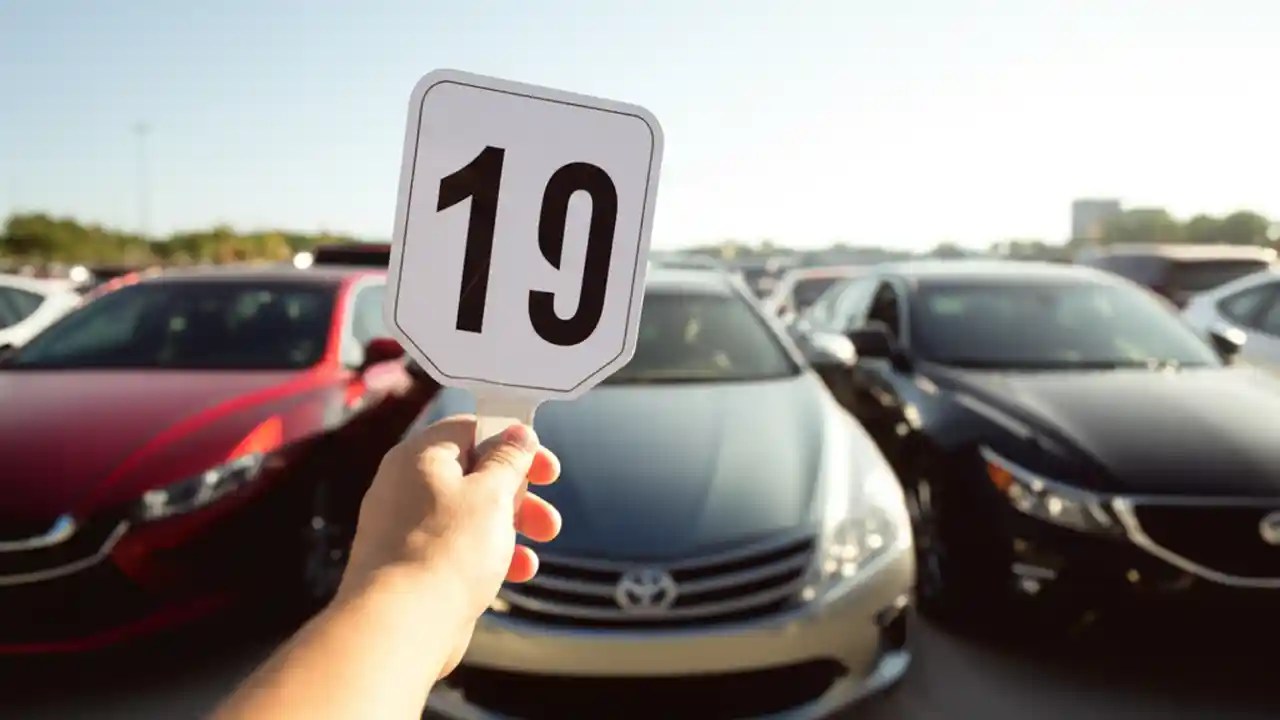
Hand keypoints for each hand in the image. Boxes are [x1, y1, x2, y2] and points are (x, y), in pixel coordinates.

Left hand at [337, 414, 561, 675]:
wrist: (401, 624)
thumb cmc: (448, 548)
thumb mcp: (491, 493)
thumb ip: (508, 459)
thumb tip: (517, 432)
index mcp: (419, 456)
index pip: (469, 429)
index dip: (511, 441)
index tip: (544, 466)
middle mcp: (406, 486)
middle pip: (474, 473)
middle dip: (519, 492)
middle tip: (547, 511)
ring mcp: (406, 528)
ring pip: (470, 513)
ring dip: (512, 524)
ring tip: (543, 539)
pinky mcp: (413, 566)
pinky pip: (457, 548)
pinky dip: (489, 554)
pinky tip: (519, 571)